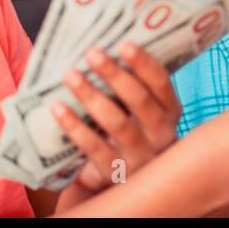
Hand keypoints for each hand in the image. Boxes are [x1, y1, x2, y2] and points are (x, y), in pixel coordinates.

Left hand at [52, 42, 181, 209]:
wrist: (119, 183)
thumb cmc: (126, 132)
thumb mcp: (138, 113)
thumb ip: (129, 88)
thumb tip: (101, 50)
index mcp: (170, 112)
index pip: (161, 84)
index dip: (144, 64)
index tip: (123, 44)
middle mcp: (161, 135)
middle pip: (140, 101)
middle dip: (115, 75)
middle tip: (92, 54)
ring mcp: (140, 157)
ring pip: (118, 124)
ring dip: (92, 96)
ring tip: (71, 75)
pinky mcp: (115, 174)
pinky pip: (94, 148)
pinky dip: (74, 127)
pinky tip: (58, 108)